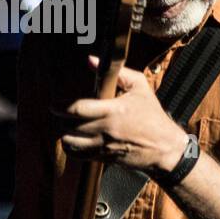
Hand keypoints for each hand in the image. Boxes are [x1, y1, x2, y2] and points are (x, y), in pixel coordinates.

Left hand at [56, 55, 186, 174]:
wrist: (165, 148)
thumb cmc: (152, 115)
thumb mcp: (140, 87)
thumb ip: (117, 72)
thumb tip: (91, 60)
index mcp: (114, 110)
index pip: (78, 109)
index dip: (61, 106)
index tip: (55, 104)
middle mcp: (107, 129)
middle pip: (69, 126)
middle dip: (61, 118)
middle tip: (60, 113)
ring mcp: (104, 146)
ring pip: (71, 142)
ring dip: (65, 133)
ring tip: (66, 126)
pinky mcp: (104, 158)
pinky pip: (78, 155)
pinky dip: (72, 147)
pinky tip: (75, 139)